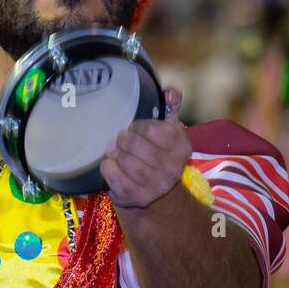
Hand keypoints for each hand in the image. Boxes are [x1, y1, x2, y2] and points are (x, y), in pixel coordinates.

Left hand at [99, 87, 190, 209]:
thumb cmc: (159, 153)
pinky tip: (110, 164)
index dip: (138, 127)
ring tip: (115, 152)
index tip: (135, 129)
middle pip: (135, 145)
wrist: (157, 193)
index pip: (151, 129)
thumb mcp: (168, 130)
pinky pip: (113, 176)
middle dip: (123, 140)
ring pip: (124, 161)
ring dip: (114, 153)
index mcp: (181, 148)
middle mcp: (172, 169)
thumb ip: (171, 106)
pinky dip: (107, 167)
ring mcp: (155, 186)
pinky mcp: (137, 197)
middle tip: (120, 140)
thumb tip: (170, 90)